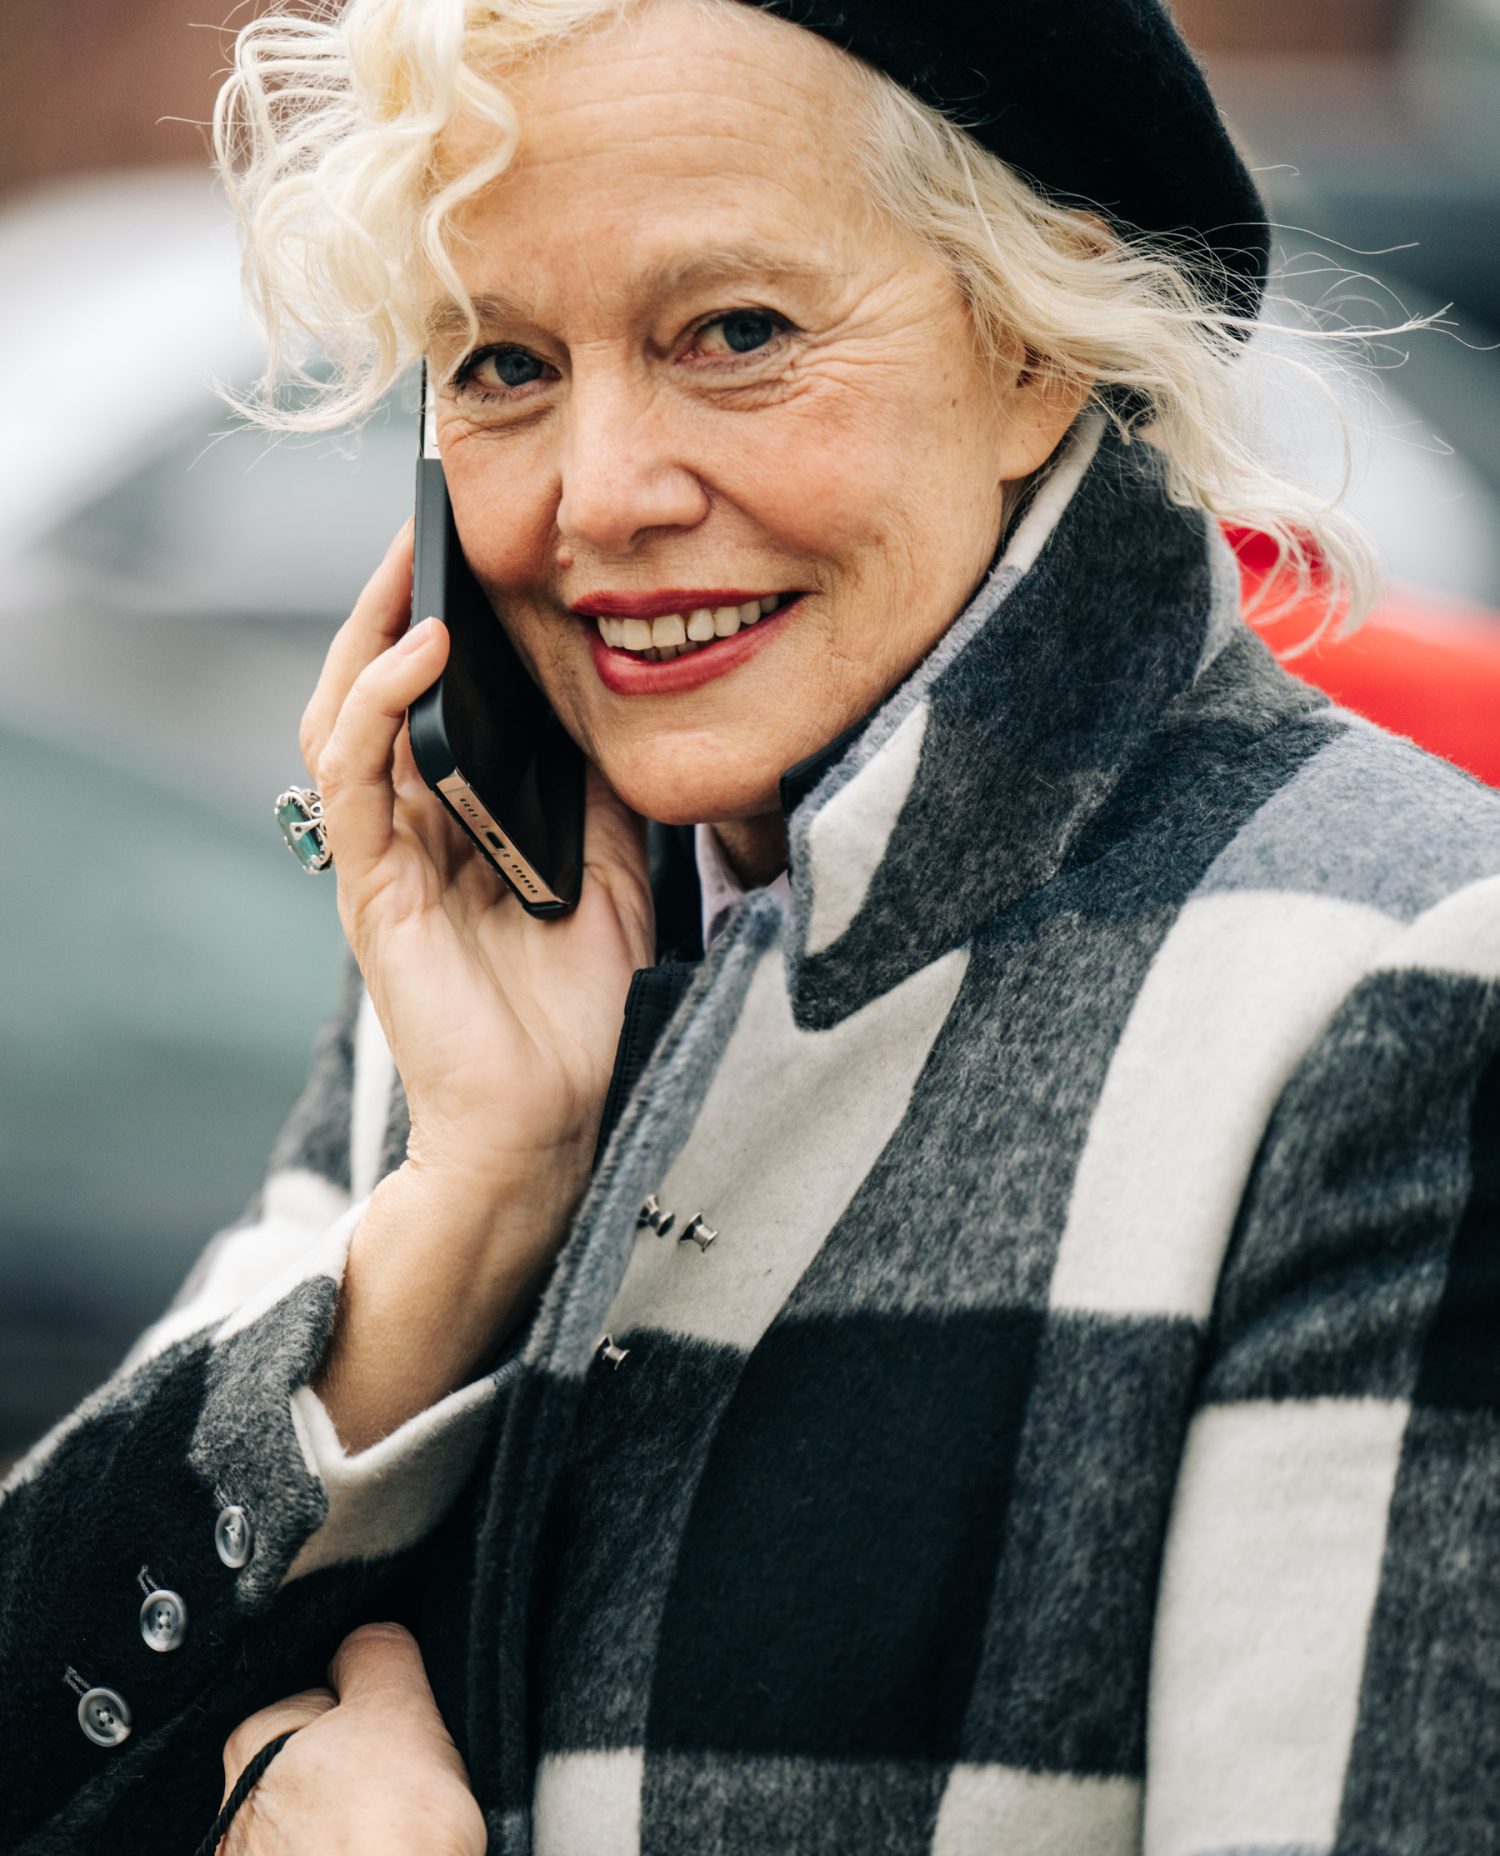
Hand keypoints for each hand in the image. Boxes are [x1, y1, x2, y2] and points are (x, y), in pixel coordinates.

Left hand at [212, 1623, 485, 1855]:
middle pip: (283, 1806)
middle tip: (399, 1804)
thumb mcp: (401, 1705)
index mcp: (247, 1771)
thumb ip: (375, 1655)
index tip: (386, 1732)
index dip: (341, 1715)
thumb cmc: (400, 1831)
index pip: (283, 1716)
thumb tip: (363, 1640)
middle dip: (331, 1801)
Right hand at [302, 522, 654, 1203]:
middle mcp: (409, 831)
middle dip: (394, 602)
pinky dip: (379, 706)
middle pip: (374, 690)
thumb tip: (614, 693)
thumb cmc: (577, 1009)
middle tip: (430, 522)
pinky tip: (420, 652)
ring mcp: (383, 859)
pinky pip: (356, 777)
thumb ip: (596, 789)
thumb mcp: (611, 869)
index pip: (429, 699)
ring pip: (346, 717)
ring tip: (412, 559)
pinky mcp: (372, 890)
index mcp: (457, 823)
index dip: (440, 620)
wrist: (553, 1120)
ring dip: (373, 632)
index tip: (479, 541)